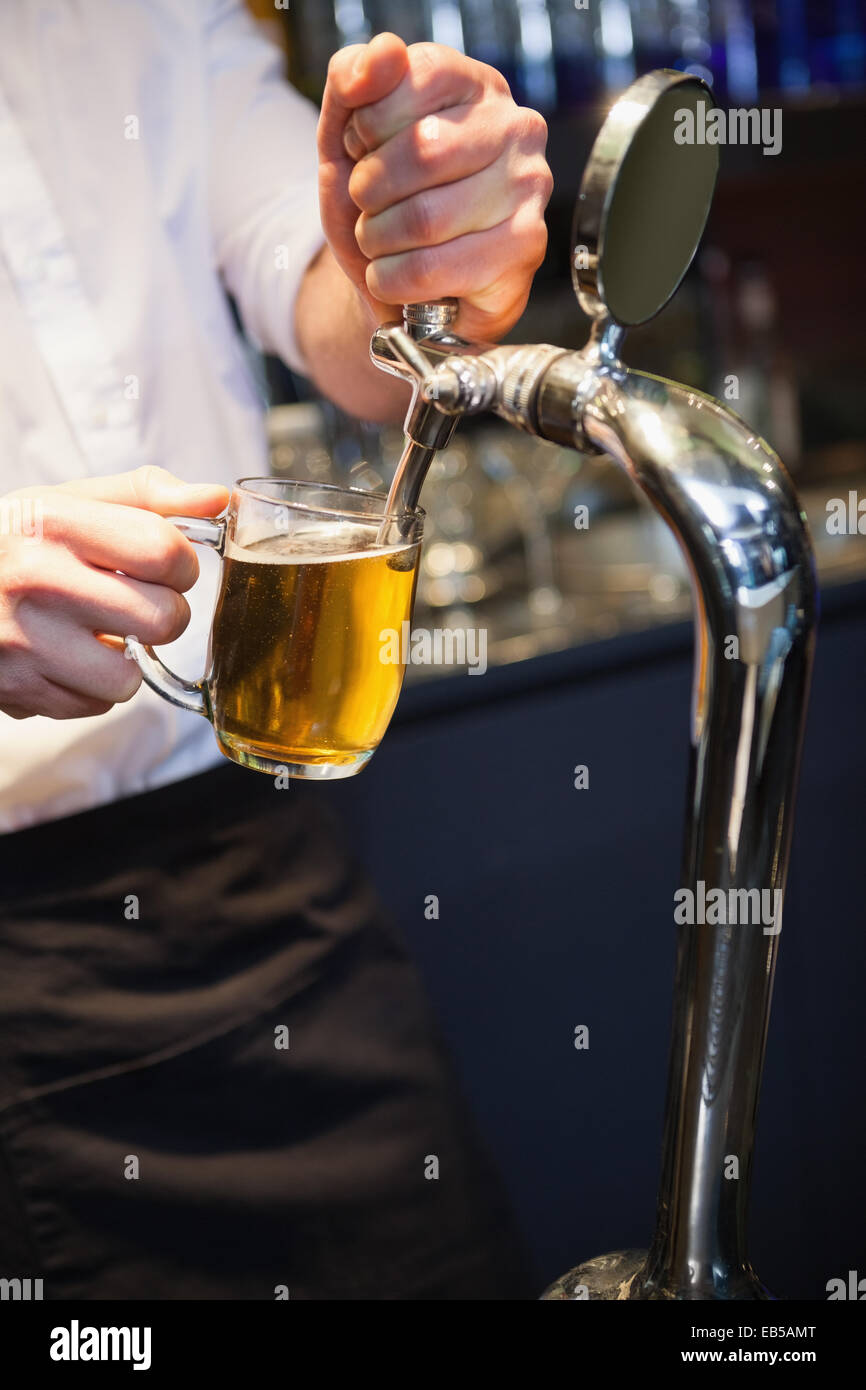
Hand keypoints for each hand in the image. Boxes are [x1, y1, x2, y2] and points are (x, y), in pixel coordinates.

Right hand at [0, 467, 228, 719]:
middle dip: (164, 612)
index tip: (167, 564)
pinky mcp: (18, 692)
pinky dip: (92, 686)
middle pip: (163, 617)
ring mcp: (22, 642)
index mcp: (50, 522)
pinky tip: (67, 656)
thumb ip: (146, 497)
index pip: (164, 550)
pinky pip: (96, 704)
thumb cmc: (13, 545)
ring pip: (132, 676)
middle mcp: (32, 580)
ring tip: (97, 630)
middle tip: (136, 600)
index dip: (182, 562)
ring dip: (127, 658)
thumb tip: (220, 498)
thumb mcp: (66, 503)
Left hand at [318, 32, 552, 343]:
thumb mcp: (346, 135)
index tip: (362, 150)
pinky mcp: (525, 248)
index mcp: (474, 85)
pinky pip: (434, 268)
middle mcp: (515, 127)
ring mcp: (529, 188)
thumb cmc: (383, 204)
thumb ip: (349, 78)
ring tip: (381, 243)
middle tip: (367, 206)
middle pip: (422, 149)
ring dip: (378, 239)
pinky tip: (394, 276)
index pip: (416, 75)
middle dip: (369, 189)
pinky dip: (392, 279)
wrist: (402, 290)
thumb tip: (383, 53)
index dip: (368, 122)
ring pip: (426, 217)